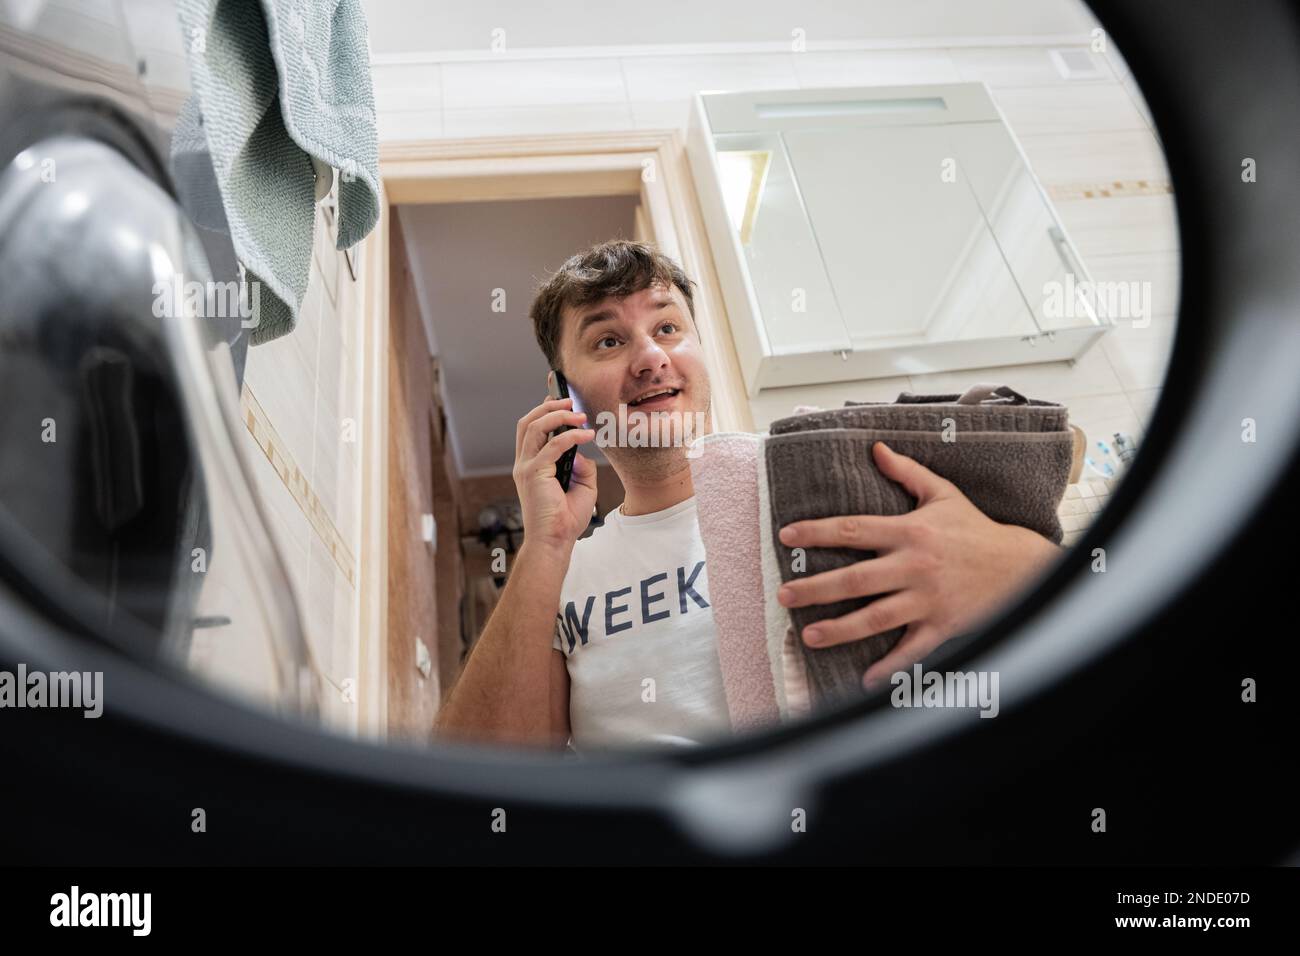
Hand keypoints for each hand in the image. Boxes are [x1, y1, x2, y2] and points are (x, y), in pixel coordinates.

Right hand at [513, 396, 597, 551]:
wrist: (555, 542)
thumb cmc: (565, 519)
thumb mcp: (583, 487)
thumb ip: (582, 466)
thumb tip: (582, 451)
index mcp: (531, 465)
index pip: (531, 430)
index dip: (543, 411)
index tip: (560, 399)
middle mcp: (524, 463)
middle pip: (527, 422)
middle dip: (548, 407)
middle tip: (570, 401)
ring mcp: (526, 468)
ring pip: (534, 427)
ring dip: (557, 415)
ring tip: (579, 414)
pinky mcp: (533, 474)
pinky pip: (551, 446)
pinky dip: (570, 436)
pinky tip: (586, 435)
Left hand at [776, 441, 1061, 690]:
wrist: (1020, 566)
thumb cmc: (975, 529)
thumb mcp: (943, 494)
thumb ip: (906, 472)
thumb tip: (875, 448)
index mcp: (910, 531)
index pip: (854, 528)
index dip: (818, 532)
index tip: (786, 536)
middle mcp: (914, 566)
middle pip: (857, 578)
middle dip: (817, 587)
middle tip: (783, 594)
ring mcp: (927, 598)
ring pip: (877, 617)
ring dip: (840, 628)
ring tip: (808, 636)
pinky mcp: (942, 625)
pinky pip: (912, 649)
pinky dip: (890, 666)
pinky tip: (864, 679)